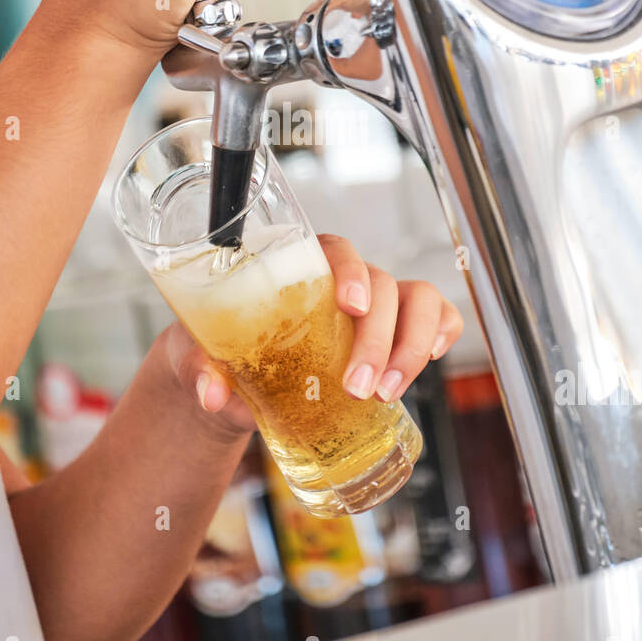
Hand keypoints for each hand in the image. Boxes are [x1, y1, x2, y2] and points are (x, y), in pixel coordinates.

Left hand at [161, 233, 463, 436]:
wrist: (235, 386)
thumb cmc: (218, 354)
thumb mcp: (198, 358)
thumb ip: (200, 369)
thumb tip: (211, 392)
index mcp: (299, 271)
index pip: (337, 249)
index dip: (351, 271)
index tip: (348, 306)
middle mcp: (344, 283)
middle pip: (381, 285)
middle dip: (378, 338)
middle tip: (358, 389)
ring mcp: (377, 306)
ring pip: (418, 300)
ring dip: (413, 344)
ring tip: (389, 391)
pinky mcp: (397, 334)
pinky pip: (438, 319)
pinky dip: (443, 334)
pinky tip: (431, 361)